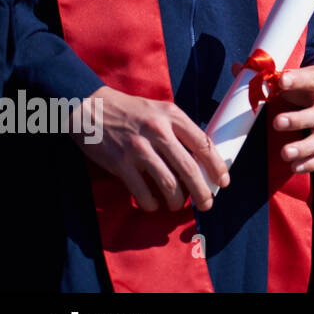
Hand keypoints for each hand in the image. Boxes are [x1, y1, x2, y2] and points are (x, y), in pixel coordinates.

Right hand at [74, 85, 228, 212]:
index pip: (203, 144)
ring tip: (178, 205)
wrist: (91, 107)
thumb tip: (202, 157)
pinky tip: (154, 204)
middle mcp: (158, 131)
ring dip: (177, 201)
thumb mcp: (161, 110)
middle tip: (207, 204)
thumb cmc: (132, 111)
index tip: (223, 182)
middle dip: (202, 191)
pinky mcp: (120, 163)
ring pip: (168, 184)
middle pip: (189, 168)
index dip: (216, 166)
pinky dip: (151, 203)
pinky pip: (142, 191)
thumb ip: (180, 129)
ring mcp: (138, 148)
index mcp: (173, 116)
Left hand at [271, 65, 313, 173]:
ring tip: (285, 153)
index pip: (310, 79)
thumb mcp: (302, 73)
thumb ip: (271, 74)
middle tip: (277, 122)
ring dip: (304, 147)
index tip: (281, 81)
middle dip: (298, 120)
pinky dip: (310, 163)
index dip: (296, 79)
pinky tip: (294, 167)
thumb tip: (238, 69)